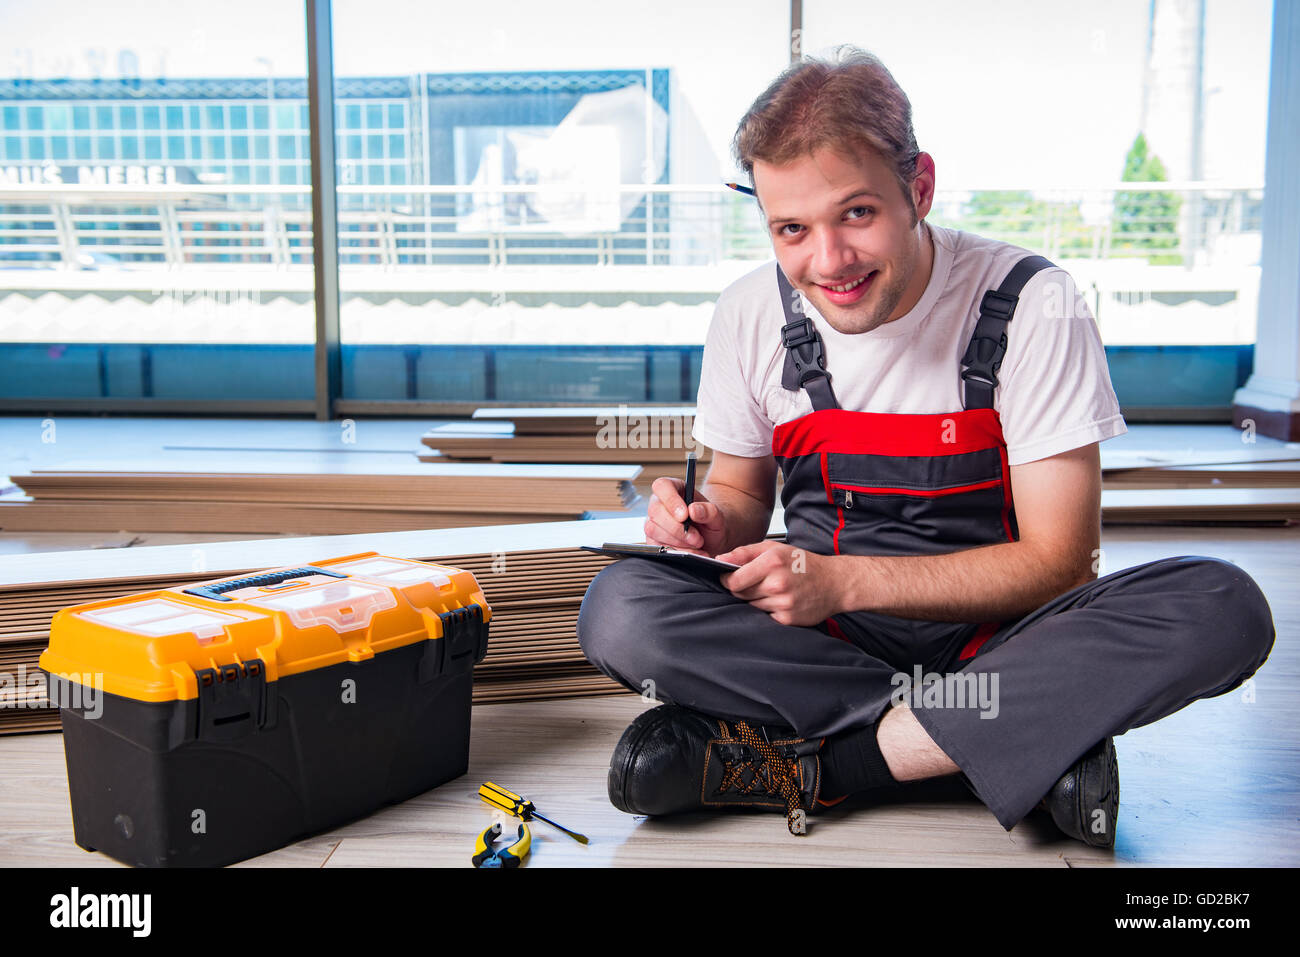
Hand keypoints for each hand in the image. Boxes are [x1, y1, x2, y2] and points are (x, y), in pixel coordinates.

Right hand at [644, 476, 727, 554]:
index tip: (684, 515)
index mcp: (673, 488)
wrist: (712, 538)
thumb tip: (693, 510)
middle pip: (655, 511)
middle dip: (677, 528)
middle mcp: (660, 504)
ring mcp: (654, 522)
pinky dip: (676, 552)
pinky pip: (656, 546)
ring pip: (653, 530)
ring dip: (677, 542)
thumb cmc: (710, 521)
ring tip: (697, 544)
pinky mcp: (653, 540)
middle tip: (697, 537)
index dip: (670, 500)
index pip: (662, 486)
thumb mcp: (716, 515)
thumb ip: (708, 510)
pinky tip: (691, 552)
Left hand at [717, 540, 841, 626]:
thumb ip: (744, 553)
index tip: (730, 577)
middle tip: (759, 581)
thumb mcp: (775, 549)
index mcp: (772, 562)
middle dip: (744, 588)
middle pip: (740, 594)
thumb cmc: (803, 564)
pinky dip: (769, 609)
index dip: (728, 579)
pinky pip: (765, 616)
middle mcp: (777, 583)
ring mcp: (783, 602)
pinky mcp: (787, 618)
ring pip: (752, 605)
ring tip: (775, 590)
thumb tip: (719, 560)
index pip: (733, 580)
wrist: (835, 583)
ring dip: (757, 599)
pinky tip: (783, 600)